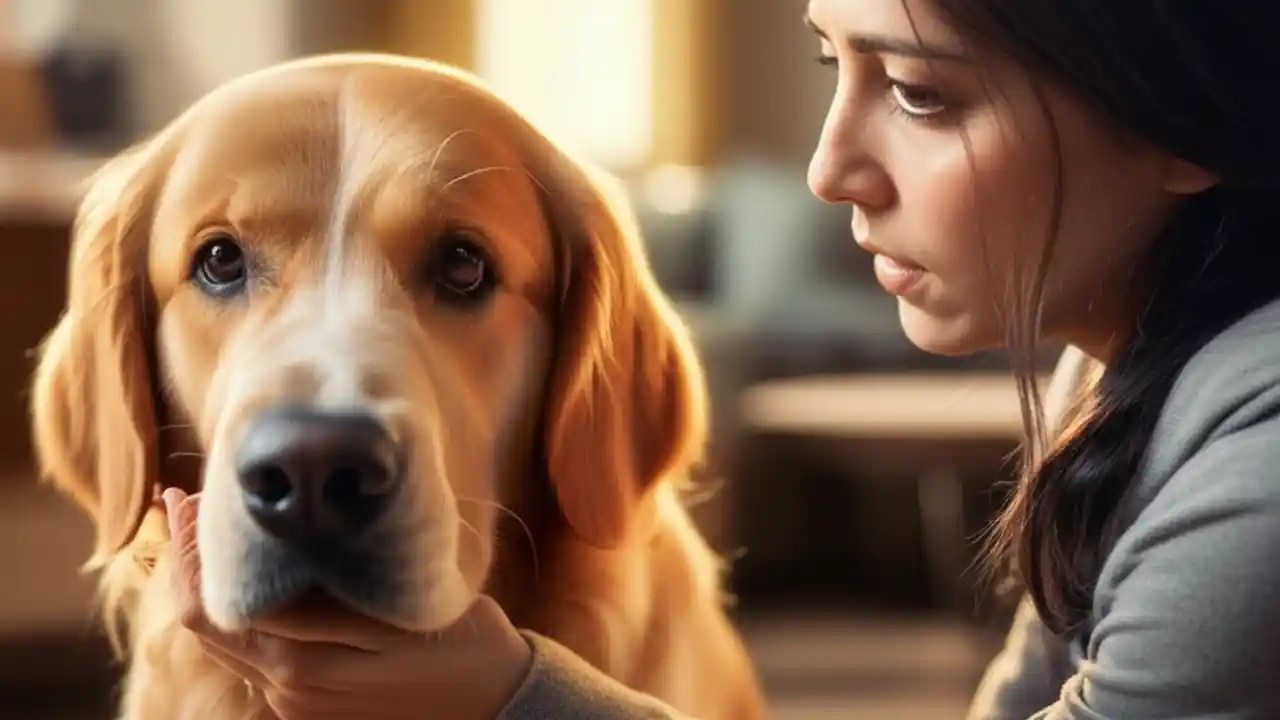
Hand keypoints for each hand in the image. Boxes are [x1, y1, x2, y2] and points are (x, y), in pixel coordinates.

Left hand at [163, 488, 532, 719]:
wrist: (496, 700)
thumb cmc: (458, 644)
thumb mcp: (395, 616)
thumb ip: (319, 609)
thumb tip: (253, 578)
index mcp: (299, 664)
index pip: (208, 605)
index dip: (186, 549)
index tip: (184, 498)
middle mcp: (286, 690)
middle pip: (203, 626)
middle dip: (186, 562)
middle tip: (182, 503)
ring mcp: (296, 704)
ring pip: (225, 643)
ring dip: (209, 588)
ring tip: (208, 534)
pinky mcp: (310, 707)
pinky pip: (255, 659)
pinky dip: (240, 615)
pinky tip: (256, 582)